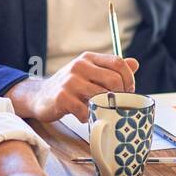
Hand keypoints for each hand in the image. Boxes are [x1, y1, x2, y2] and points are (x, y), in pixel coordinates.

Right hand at [13, 53, 139, 122]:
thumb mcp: (90, 73)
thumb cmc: (70, 87)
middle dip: (121, 96)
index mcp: (89, 58)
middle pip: (113, 80)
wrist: (40, 96)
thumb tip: (135, 63)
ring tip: (101, 111)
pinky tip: (86, 116)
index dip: (129, 79)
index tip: (129, 91)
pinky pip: (86, 111)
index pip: (118, 63)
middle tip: (118, 105)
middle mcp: (79, 66)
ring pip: (101, 96)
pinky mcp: (62, 97)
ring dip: (105, 108)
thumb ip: (111, 69)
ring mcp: (70, 82)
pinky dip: (89, 117)